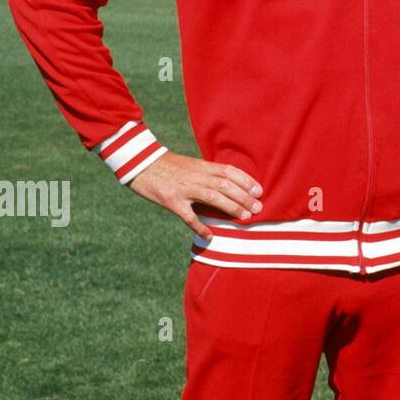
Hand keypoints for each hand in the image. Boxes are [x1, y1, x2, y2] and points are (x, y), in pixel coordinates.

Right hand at [127, 151, 262, 239]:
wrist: (140, 163)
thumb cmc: (167, 165)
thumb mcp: (190, 165)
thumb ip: (206, 173)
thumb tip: (225, 185)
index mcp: (201, 166)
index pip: (229, 172)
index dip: (246, 181)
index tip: (259, 190)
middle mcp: (196, 176)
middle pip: (225, 185)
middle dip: (244, 197)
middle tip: (258, 208)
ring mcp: (184, 189)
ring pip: (213, 198)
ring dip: (231, 208)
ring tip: (245, 218)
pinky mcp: (171, 201)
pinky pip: (188, 216)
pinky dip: (200, 226)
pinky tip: (210, 236)